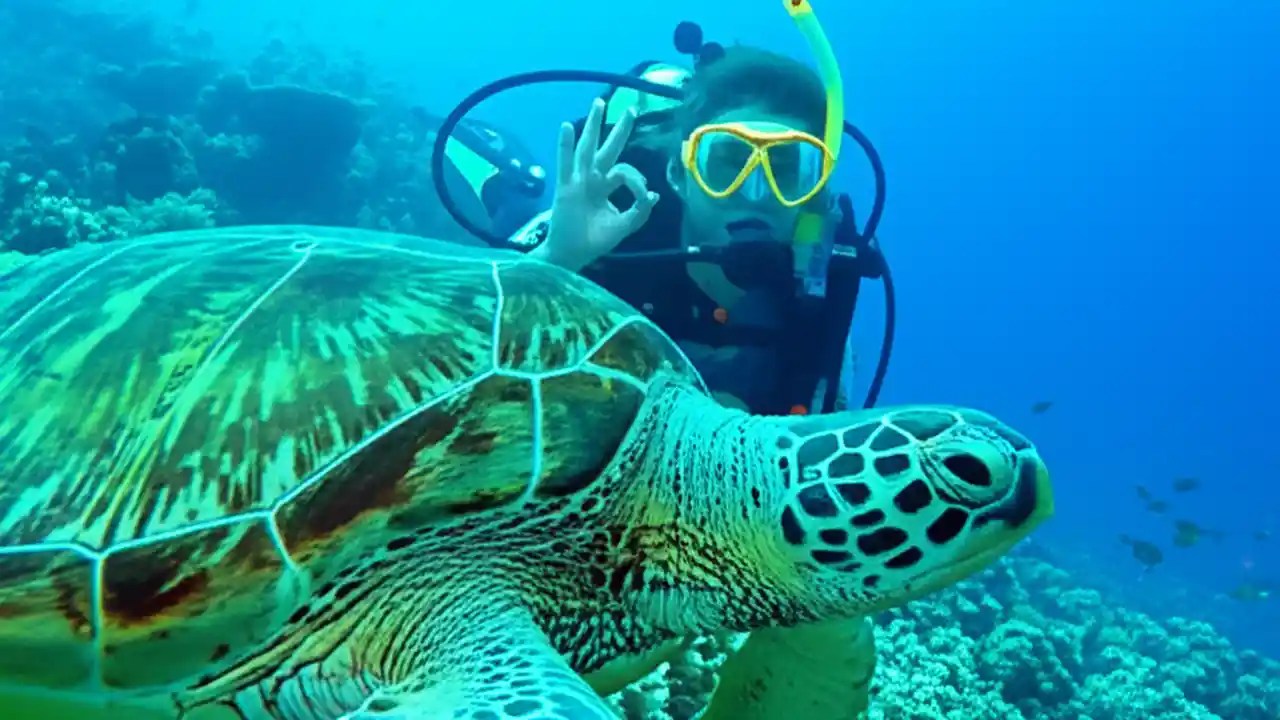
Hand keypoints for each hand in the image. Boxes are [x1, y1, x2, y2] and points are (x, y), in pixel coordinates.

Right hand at [532, 97, 658, 270]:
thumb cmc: (595, 240)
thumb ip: (639, 212)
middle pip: (608, 148)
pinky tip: (567, 127)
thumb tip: (654, 195)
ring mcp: (578, 180)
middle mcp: (593, 179)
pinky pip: (565, 163)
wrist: (572, 254)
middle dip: (619, 130)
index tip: (644, 196)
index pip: (624, 172)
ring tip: (599, 103)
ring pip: (587, 148)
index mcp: (605, 187)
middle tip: (630, 110)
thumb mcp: (623, 226)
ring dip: (593, 126)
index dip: (638, 180)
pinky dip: (565, 146)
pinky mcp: (566, 187)